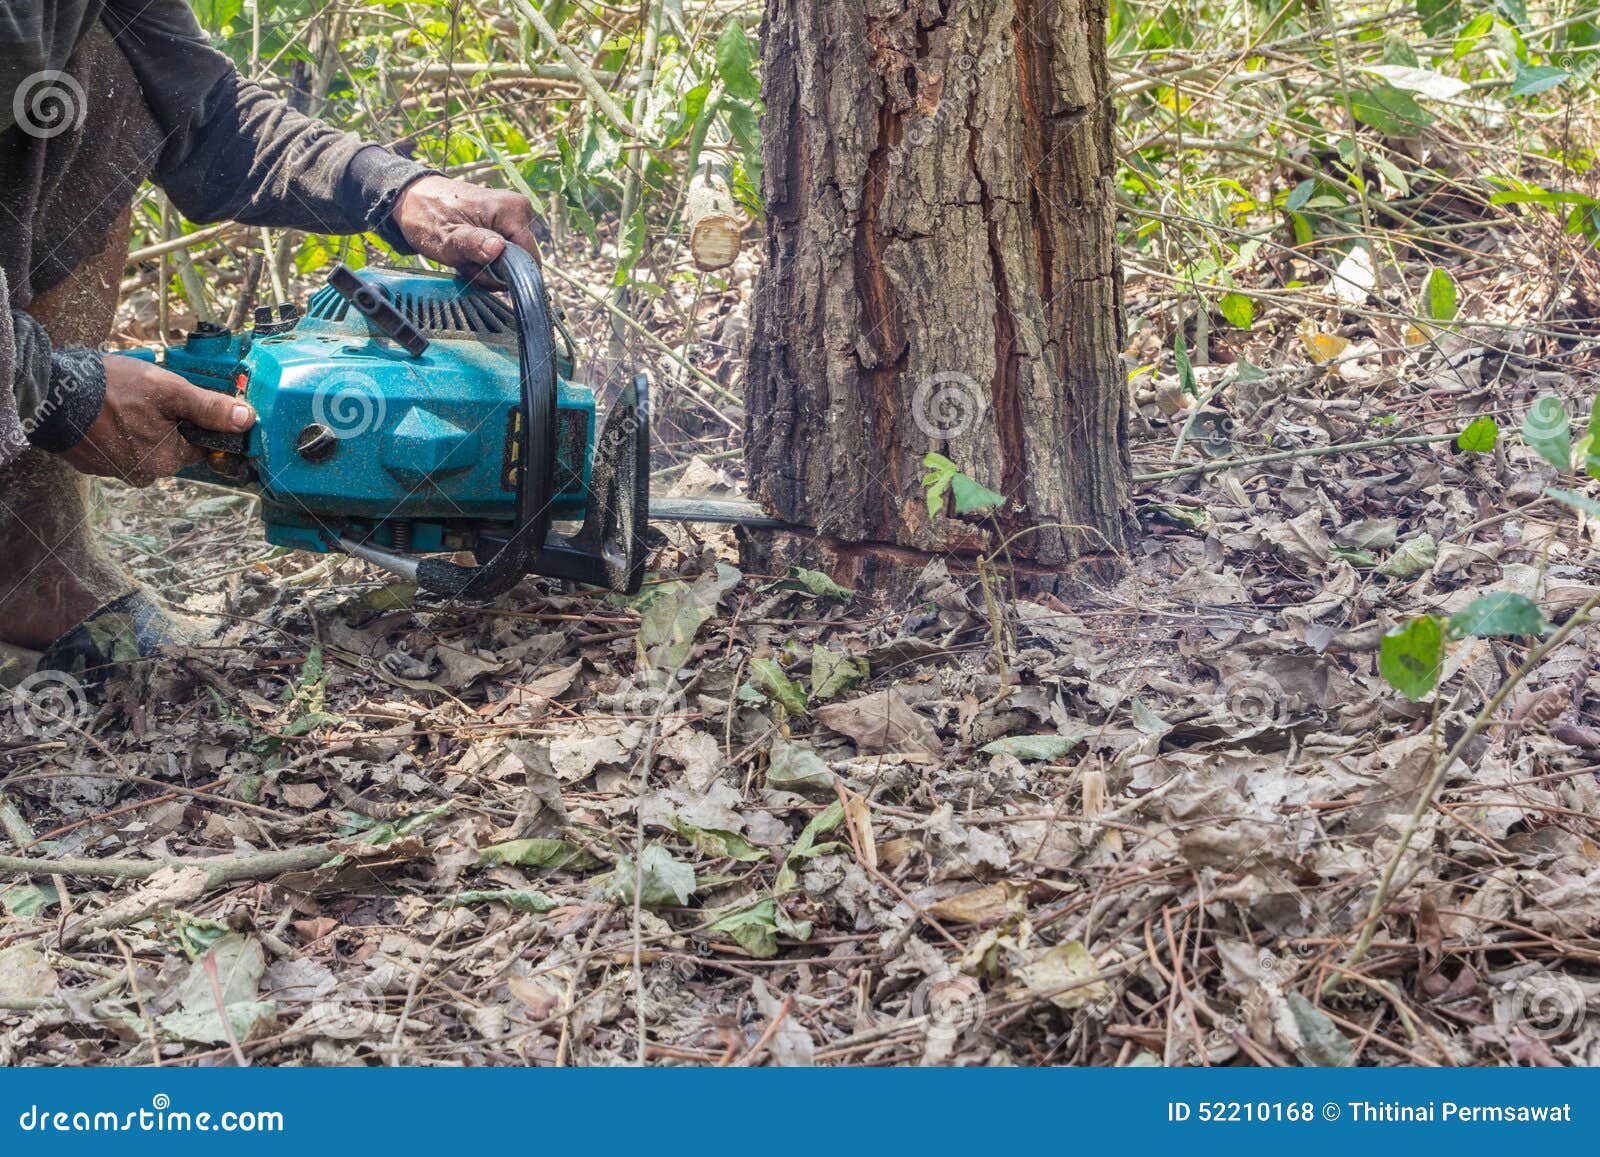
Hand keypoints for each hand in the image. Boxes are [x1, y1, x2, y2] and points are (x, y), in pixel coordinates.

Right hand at [60, 355, 255, 486]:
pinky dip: (114, 429)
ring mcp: (113, 471)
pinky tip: (104, 410)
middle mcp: (141, 475)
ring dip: (137, 424)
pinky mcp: (91, 462)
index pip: (195, 445)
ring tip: (120, 400)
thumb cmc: (111, 390)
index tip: (177, 401)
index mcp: (166, 462)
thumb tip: (248, 420)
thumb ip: (209, 408)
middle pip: (168, 445)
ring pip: (141, 444)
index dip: (192, 420)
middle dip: (162, 421)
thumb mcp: (169, 391)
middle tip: (143, 396)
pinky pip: (115, 445)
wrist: (50, 392)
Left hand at [391, 175, 541, 279]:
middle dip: (494, 272)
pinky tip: (469, 253)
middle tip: (465, 264)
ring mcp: (515, 216)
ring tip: (464, 258)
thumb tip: (498, 249)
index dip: (507, 275)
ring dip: (487, 268)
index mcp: (512, 210)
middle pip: (521, 261)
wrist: (415, 199)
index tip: (478, 272)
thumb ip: (472, 244)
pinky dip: (486, 260)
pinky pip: (505, 253)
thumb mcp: (447, 237)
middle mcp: (520, 210)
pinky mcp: (506, 222)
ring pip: (512, 260)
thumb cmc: (427, 216)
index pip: (530, 260)